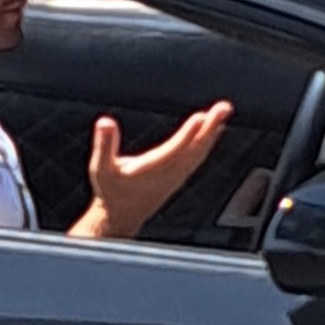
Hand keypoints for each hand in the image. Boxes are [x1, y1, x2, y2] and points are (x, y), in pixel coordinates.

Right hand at [71, 101, 232, 238]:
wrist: (120, 217)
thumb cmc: (110, 191)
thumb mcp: (99, 169)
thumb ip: (104, 145)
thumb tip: (105, 122)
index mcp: (150, 170)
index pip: (174, 150)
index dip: (188, 134)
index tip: (202, 117)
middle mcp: (169, 174)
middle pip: (195, 148)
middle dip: (211, 127)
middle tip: (224, 107)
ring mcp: (177, 176)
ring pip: (200, 152)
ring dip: (213, 131)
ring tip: (224, 112)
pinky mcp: (180, 177)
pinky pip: (199, 157)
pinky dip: (208, 142)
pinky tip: (215, 130)